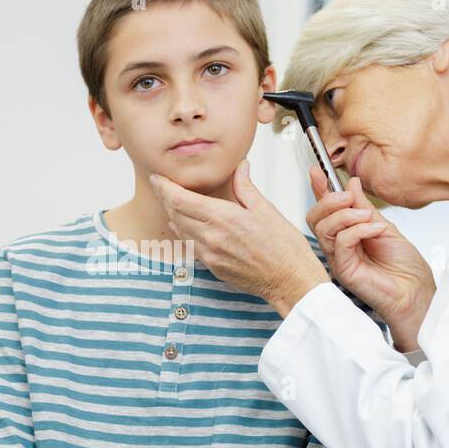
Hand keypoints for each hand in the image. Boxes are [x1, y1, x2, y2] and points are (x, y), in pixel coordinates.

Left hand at [150, 161, 330, 317]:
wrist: (290, 280)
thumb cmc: (284, 248)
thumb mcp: (266, 210)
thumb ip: (245, 187)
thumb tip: (241, 167)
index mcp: (223, 218)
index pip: (180, 200)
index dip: (164, 187)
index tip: (158, 178)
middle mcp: (211, 237)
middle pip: (175, 214)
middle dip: (166, 198)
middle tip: (163, 187)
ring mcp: (209, 255)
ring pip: (180, 231)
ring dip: (173, 216)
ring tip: (173, 203)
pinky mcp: (212, 268)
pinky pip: (190, 247)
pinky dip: (184, 233)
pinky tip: (186, 226)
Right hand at [305, 166, 435, 349]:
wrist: (416, 292)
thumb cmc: (404, 266)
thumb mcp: (385, 227)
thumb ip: (365, 208)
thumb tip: (352, 184)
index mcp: (347, 235)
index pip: (326, 210)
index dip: (319, 190)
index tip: (318, 170)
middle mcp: (338, 247)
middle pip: (315, 218)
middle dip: (328, 200)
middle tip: (348, 196)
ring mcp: (339, 259)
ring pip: (323, 228)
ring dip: (344, 215)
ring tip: (366, 215)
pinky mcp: (344, 270)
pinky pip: (341, 242)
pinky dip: (358, 230)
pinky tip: (375, 229)